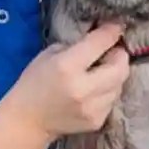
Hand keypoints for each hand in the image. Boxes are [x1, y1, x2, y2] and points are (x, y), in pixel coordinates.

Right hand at [0, 23, 129, 141]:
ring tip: (100, 73)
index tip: (115, 27)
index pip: (101, 42)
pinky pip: (112, 100)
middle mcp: (83, 88)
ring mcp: (92, 108)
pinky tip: (92, 92)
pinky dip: (106, 92)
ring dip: (114, 75)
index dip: (112, 31)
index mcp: (67, 66)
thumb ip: (77, 46)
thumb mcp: (49, 54)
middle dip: (119, 55)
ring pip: (120, 84)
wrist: (27, 121)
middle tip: (111, 52)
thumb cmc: (34, 82)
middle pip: (121, 66)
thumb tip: (102, 40)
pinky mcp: (96, 122)